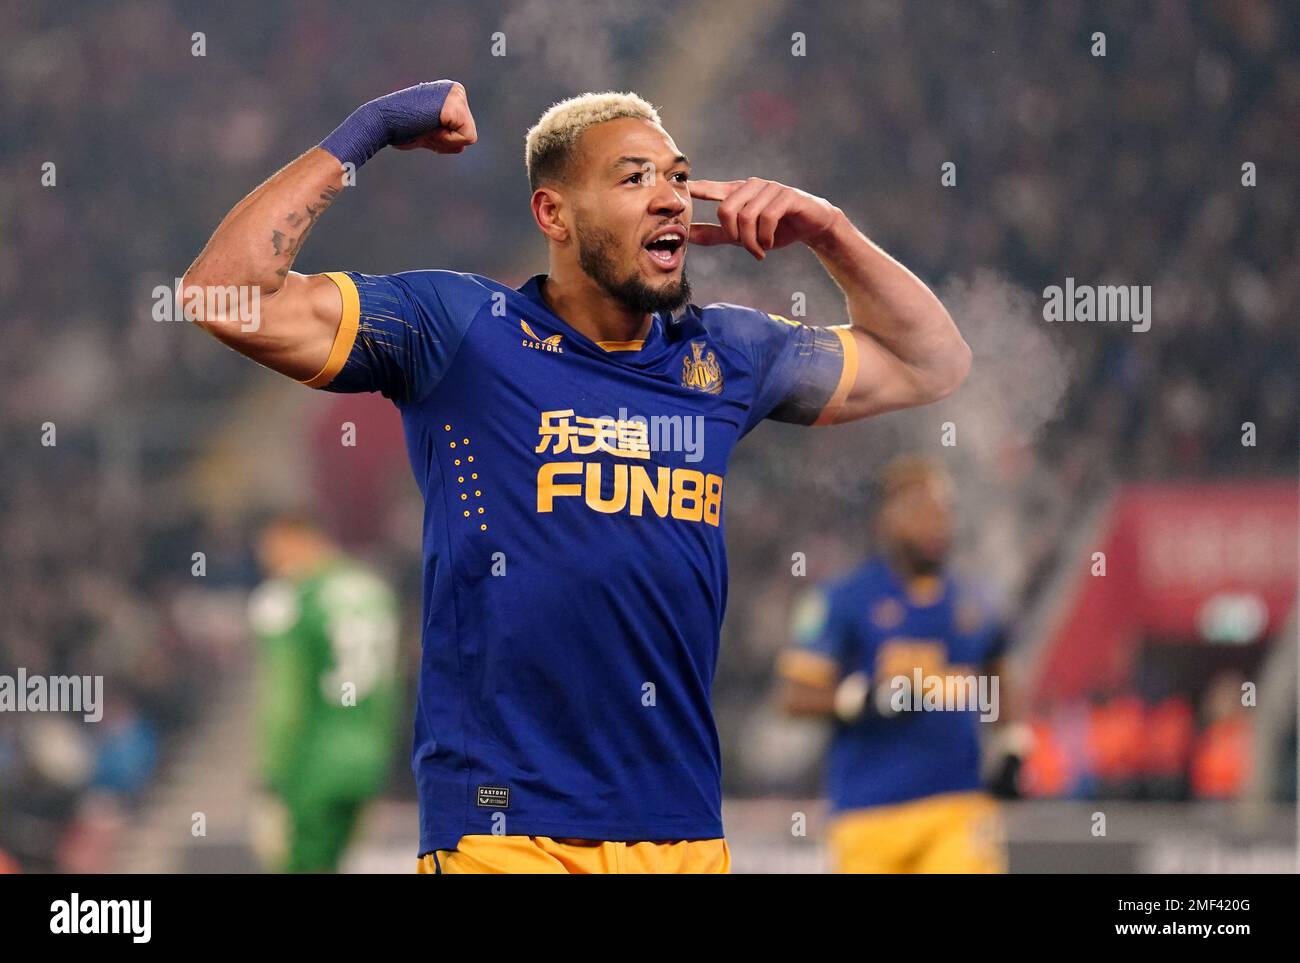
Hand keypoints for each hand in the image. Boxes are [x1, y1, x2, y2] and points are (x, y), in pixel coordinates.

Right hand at [320, 80, 476, 167]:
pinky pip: (467, 136)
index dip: (445, 139)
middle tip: (423, 129)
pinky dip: (448, 141)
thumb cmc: (399, 129)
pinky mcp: (453, 106)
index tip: (424, 130)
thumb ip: (445, 135)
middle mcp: (456, 90)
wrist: (381, 122)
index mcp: (450, 93)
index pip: (464, 129)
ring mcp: (455, 95)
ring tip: (426, 127)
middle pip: (469, 132)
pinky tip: (429, 127)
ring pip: (470, 135)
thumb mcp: (428, 132)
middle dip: (448, 140)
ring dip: (446, 141)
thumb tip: (463, 146)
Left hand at [688, 177, 840, 259]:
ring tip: (759, 251)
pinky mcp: (788, 196)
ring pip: (747, 216)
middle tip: (745, 248)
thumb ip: (716, 233)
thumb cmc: (776, 228)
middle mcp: (752, 186)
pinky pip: (767, 217)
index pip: (712, 188)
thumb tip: (688, 236)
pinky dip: (765, 237)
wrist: (813, 225)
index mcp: (739, 192)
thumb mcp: (743, 234)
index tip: (680, 188)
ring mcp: (770, 189)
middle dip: (733, 235)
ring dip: (752, 241)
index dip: (696, 189)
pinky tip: (769, 243)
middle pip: (726, 209)